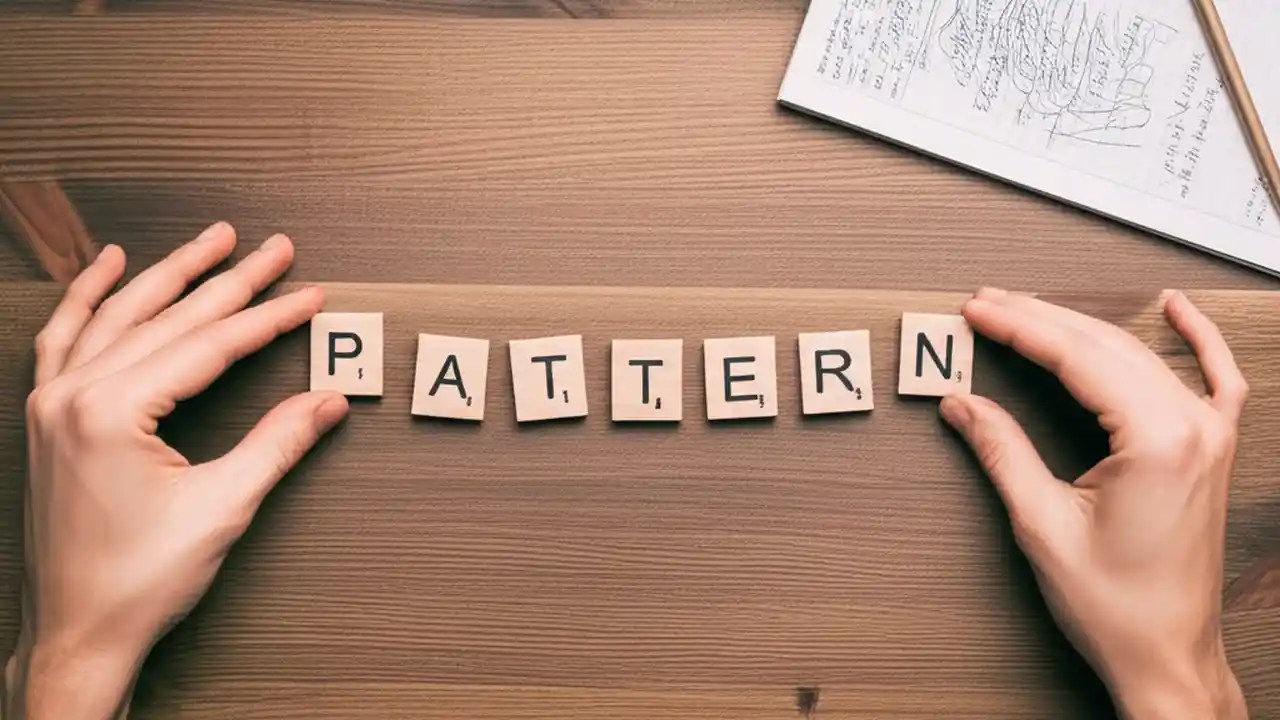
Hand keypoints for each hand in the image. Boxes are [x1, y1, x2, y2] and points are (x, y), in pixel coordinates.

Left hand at [4, 223, 348, 719]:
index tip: (309, 296)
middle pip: (167, 319)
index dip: (268, 318)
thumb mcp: (222, 507)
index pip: (208, 346)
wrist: (78, 632)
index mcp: (110, 413)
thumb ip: (278, 443)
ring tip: (211, 241)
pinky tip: (107, 267)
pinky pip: (62, 338)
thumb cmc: (139, 580)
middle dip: (228, 282)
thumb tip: (327, 399)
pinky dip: (86, 298)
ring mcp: (53, 403)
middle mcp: (72, 396)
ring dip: (167, 274)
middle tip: (275, 251)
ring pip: (116, 316)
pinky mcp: (48, 418)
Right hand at [940, 288, 1247, 719]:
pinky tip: (1178, 310)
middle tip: (987, 305)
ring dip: (1083, 325)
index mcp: (1157, 440)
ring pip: (1140, 354)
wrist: (1166, 653)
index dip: (1018, 328)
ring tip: (1030, 307)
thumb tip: (964, 404)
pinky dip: (1197, 338)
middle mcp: (1193, 428)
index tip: (979, 312)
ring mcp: (1210, 436)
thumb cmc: (1117, 605)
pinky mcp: (1212, 451)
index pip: (1075, 356)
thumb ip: (1003, 451)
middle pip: (1105, 345)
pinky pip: (1215, 377)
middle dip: (1039, 319)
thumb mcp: (1043, 524)